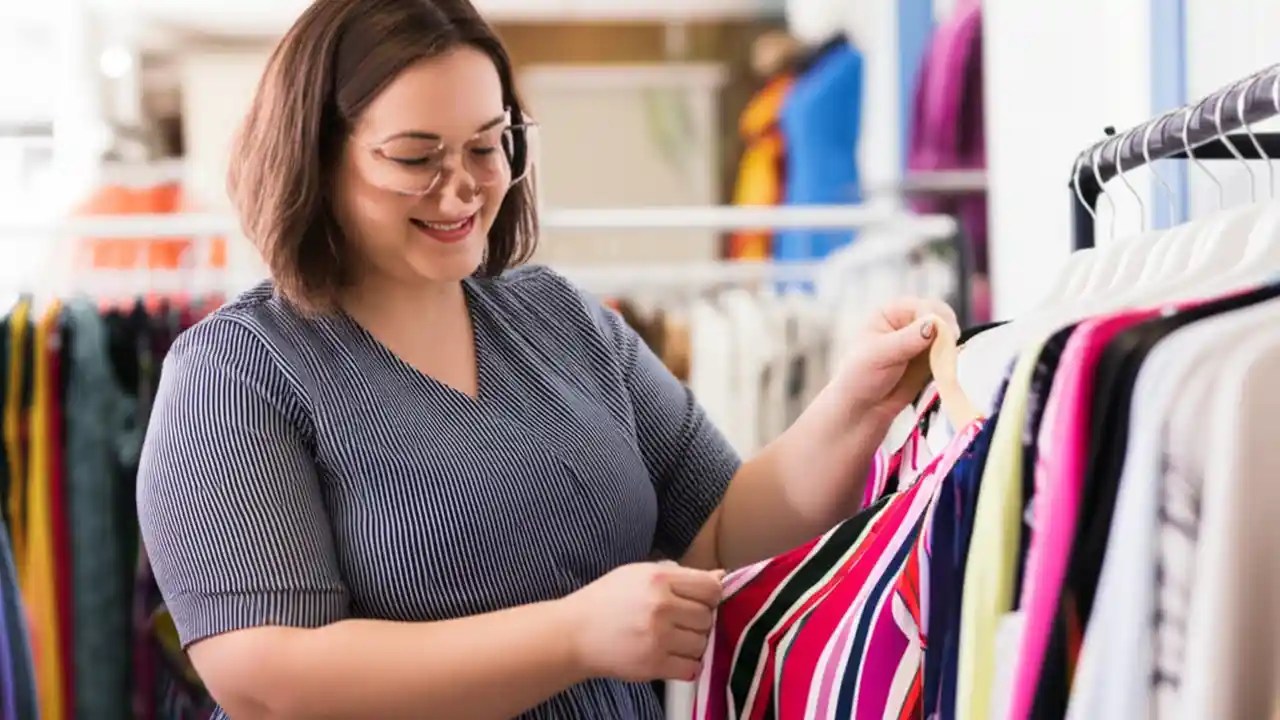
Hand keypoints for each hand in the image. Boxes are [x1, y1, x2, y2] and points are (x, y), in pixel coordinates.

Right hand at [561, 561, 723, 682]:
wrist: (573, 634)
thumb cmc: (606, 600)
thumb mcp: (639, 574)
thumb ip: (680, 575)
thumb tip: (721, 576)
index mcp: (659, 578)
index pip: (711, 588)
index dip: (710, 595)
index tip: (698, 601)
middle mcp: (661, 606)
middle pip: (707, 617)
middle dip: (698, 620)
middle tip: (680, 622)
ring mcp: (658, 637)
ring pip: (702, 643)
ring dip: (693, 643)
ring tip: (673, 639)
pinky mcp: (653, 665)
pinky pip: (691, 668)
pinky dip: (687, 665)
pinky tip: (673, 656)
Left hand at [835, 297, 959, 424]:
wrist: (861, 409)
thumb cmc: (859, 376)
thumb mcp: (879, 354)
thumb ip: (907, 339)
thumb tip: (933, 323)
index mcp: (891, 313)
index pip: (922, 307)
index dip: (935, 318)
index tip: (944, 334)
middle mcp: (908, 323)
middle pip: (940, 317)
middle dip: (947, 330)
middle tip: (950, 346)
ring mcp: (921, 342)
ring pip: (947, 336)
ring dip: (951, 346)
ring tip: (947, 360)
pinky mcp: (929, 361)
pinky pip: (948, 356)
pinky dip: (951, 360)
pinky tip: (947, 368)